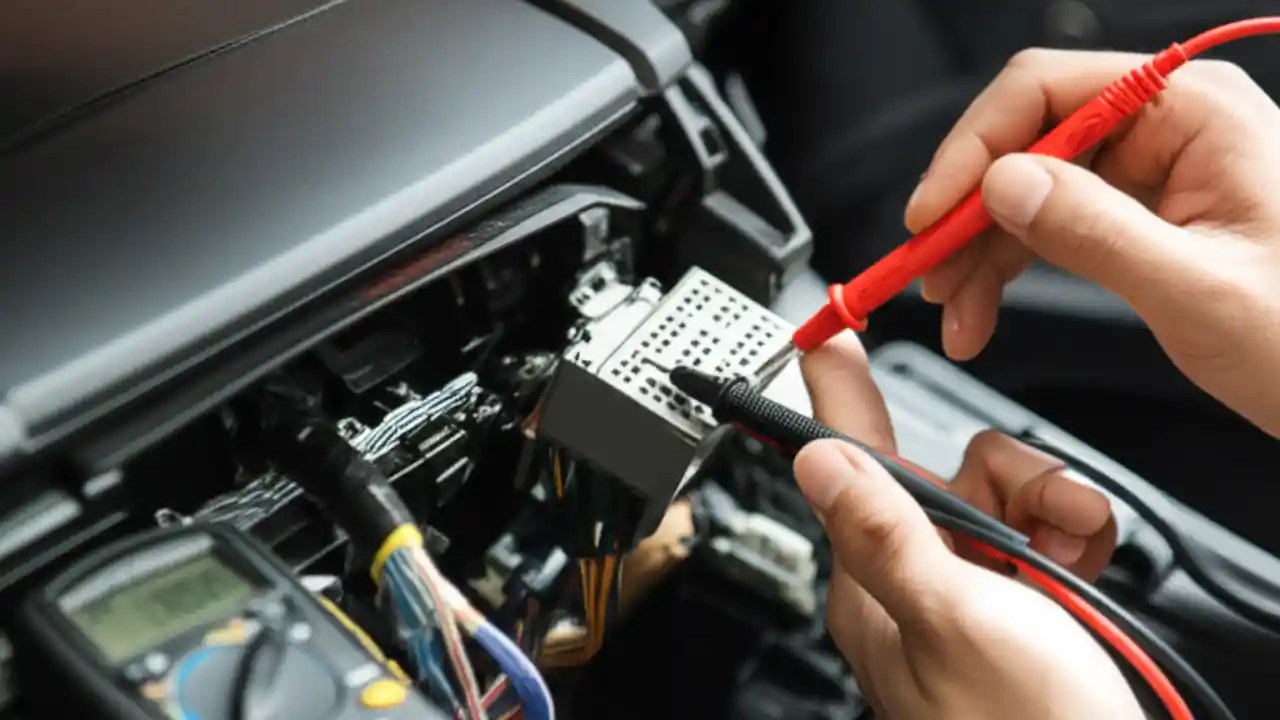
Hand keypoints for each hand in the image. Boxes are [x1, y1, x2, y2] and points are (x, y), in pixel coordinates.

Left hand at [799, 334, 1135, 717]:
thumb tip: (817, 458)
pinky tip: (1082, 571)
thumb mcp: (949, 615)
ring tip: (1074, 564)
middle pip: (949, 468)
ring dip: (1053, 512)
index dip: (835, 391)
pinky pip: (1041, 529)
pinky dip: (1073, 537)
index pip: (844, 463)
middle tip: (1049, 529)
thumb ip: (884, 530)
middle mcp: (915, 578)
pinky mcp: (1021, 600)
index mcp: (874, 580)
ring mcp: (971, 590)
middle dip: (1012, 480)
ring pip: (1004, 493)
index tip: (824, 332)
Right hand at [908, 49, 1279, 436]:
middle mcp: (1170, 130)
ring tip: (957, 313)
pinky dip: (1008, 269)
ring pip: (1029, 192)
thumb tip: (1005, 184)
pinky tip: (984, 310)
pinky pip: (1053, 228)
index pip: (1045, 91)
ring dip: (980, 253)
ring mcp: (1154, 174)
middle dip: (968, 214)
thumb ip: (1095, 232)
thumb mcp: (1199, 290)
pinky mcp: (1142, 217)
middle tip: (932, 273)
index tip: (931, 215)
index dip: (973, 150)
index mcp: (1195, 114)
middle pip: (1026, 144)